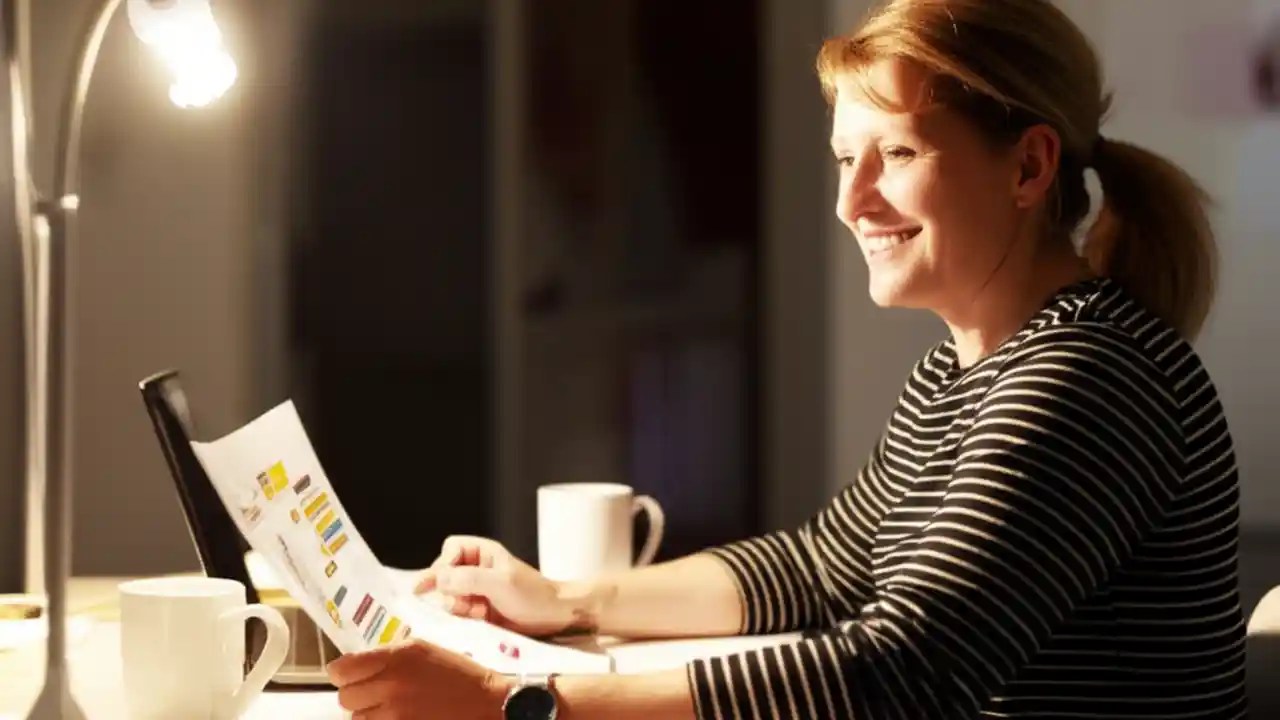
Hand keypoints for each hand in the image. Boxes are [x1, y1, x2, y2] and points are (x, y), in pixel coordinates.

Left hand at [326, 639, 511, 719]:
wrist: (485, 702)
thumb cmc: (456, 673)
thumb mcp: (421, 649)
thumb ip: (387, 654)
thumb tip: (355, 663)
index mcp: (396, 657)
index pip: (341, 669)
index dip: (343, 673)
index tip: (349, 675)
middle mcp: (391, 684)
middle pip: (345, 697)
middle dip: (357, 695)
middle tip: (374, 692)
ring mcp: (395, 714)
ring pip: (357, 718)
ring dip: (369, 713)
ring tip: (390, 707)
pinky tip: (397, 717)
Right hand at [415, 536, 574, 636]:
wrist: (554, 618)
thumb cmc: (532, 595)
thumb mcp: (501, 583)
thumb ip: (469, 578)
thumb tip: (437, 578)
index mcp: (482, 552)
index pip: (450, 549)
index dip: (443, 564)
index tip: (444, 583)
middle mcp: (475, 568)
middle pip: (443, 573)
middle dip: (448, 589)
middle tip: (462, 603)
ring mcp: (475, 590)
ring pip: (447, 595)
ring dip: (456, 605)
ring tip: (476, 612)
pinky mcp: (477, 610)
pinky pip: (457, 611)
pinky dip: (462, 616)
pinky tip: (478, 618)